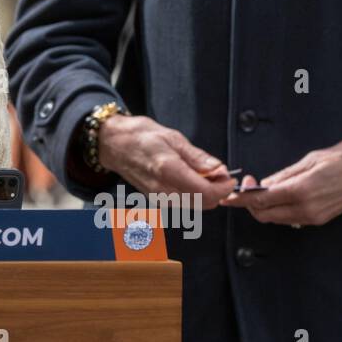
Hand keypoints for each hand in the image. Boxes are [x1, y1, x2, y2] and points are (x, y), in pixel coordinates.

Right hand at [96, 114, 235, 207]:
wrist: (113, 144)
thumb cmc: (139, 136)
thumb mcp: (173, 137)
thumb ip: (197, 157)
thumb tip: (218, 169)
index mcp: (168, 169)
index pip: (205, 193)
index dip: (223, 188)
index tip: (228, 177)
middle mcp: (162, 189)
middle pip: (203, 203)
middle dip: (217, 191)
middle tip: (219, 173)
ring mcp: (158, 197)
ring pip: (195, 205)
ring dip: (206, 193)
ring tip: (204, 173)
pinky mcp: (157, 200)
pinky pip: (184, 203)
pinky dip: (194, 194)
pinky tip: (191, 178)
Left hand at [218, 137, 341, 226]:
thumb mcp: (308, 160)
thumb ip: (283, 176)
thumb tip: (262, 186)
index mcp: (301, 191)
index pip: (261, 201)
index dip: (240, 199)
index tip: (227, 196)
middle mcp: (306, 209)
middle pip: (265, 215)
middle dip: (249, 204)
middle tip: (247, 186)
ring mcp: (314, 217)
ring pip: (276, 219)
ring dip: (263, 208)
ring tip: (261, 189)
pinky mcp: (320, 219)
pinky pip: (290, 219)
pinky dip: (277, 210)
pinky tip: (276, 196)